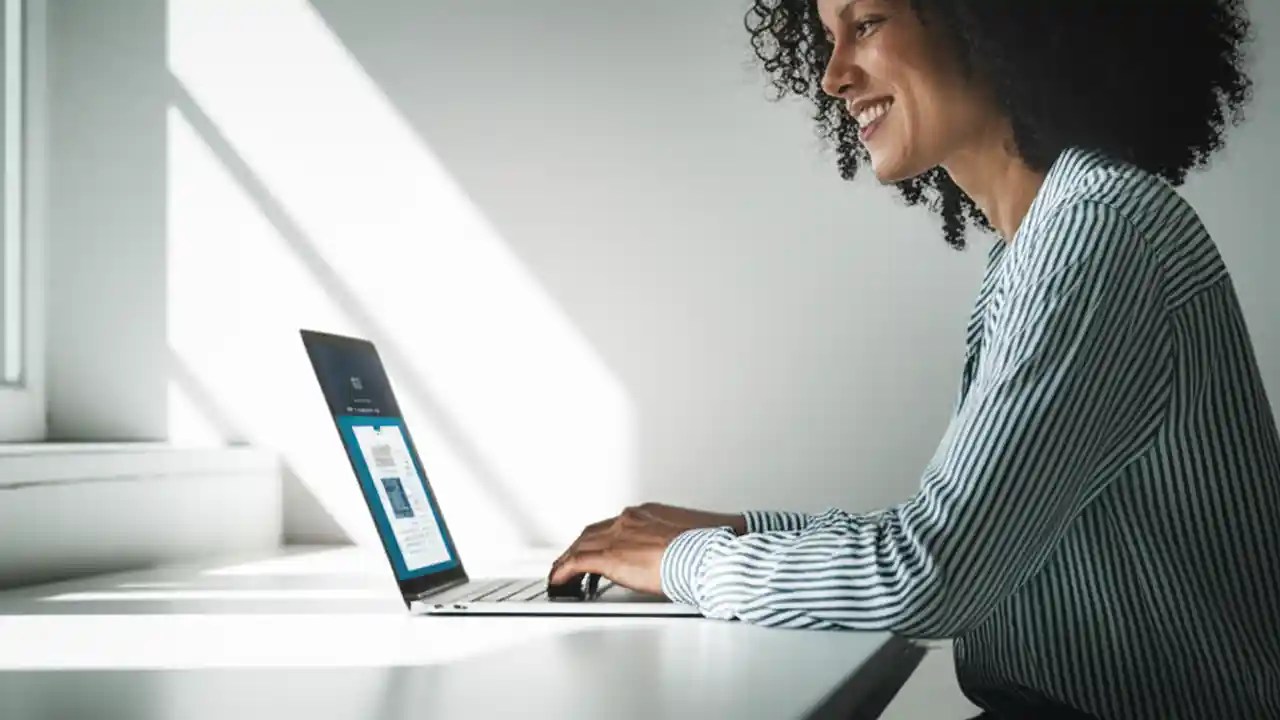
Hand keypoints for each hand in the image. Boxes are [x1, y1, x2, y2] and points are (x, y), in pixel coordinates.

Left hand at [548, 503, 744, 595]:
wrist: (700, 555)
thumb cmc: (700, 550)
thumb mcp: (683, 540)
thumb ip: (670, 546)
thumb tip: (673, 556)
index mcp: (645, 515)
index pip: (614, 525)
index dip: (603, 537)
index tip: (601, 546)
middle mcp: (627, 521)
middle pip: (593, 532)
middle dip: (581, 545)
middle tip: (573, 558)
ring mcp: (616, 537)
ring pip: (581, 545)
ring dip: (569, 558)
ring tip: (562, 571)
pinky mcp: (609, 557)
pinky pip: (577, 563)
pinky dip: (564, 571)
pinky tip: (559, 580)